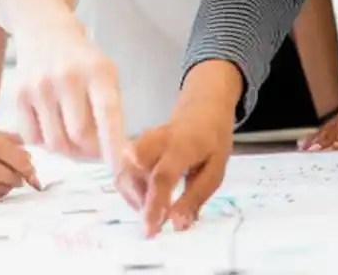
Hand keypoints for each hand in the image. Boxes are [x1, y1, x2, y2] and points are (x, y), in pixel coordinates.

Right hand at [15, 24, 126, 164]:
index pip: (108, 113)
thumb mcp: (105, 74)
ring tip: (74, 139)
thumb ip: (112, 112)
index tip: (119, 168)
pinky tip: (53, 127)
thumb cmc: (82, 59)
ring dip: (68, 151)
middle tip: (95, 150)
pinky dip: (45, 143)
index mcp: (97, 71)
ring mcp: (40, 86)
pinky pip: (33, 139)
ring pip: (55, 143)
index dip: (113, 145)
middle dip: (90, 152)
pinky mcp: (19, 95)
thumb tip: (118, 157)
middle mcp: (67, 77)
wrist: (43, 29)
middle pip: (79, 136)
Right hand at [116, 107, 231, 237]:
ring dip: (132, 197)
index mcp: (182, 145)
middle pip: (132, 169)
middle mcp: (156, 140)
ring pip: (123, 170)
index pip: (162, 175)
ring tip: (151, 211)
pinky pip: (122, 170)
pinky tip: (145, 199)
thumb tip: (177, 225)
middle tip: (154, 222)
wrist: (200, 108)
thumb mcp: (215, 170)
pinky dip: (129, 190)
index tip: (152, 228)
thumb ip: (196, 197)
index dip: (155, 203)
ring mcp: (140, 141)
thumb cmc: (211, 141)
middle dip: (138, 200)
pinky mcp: (133, 146)